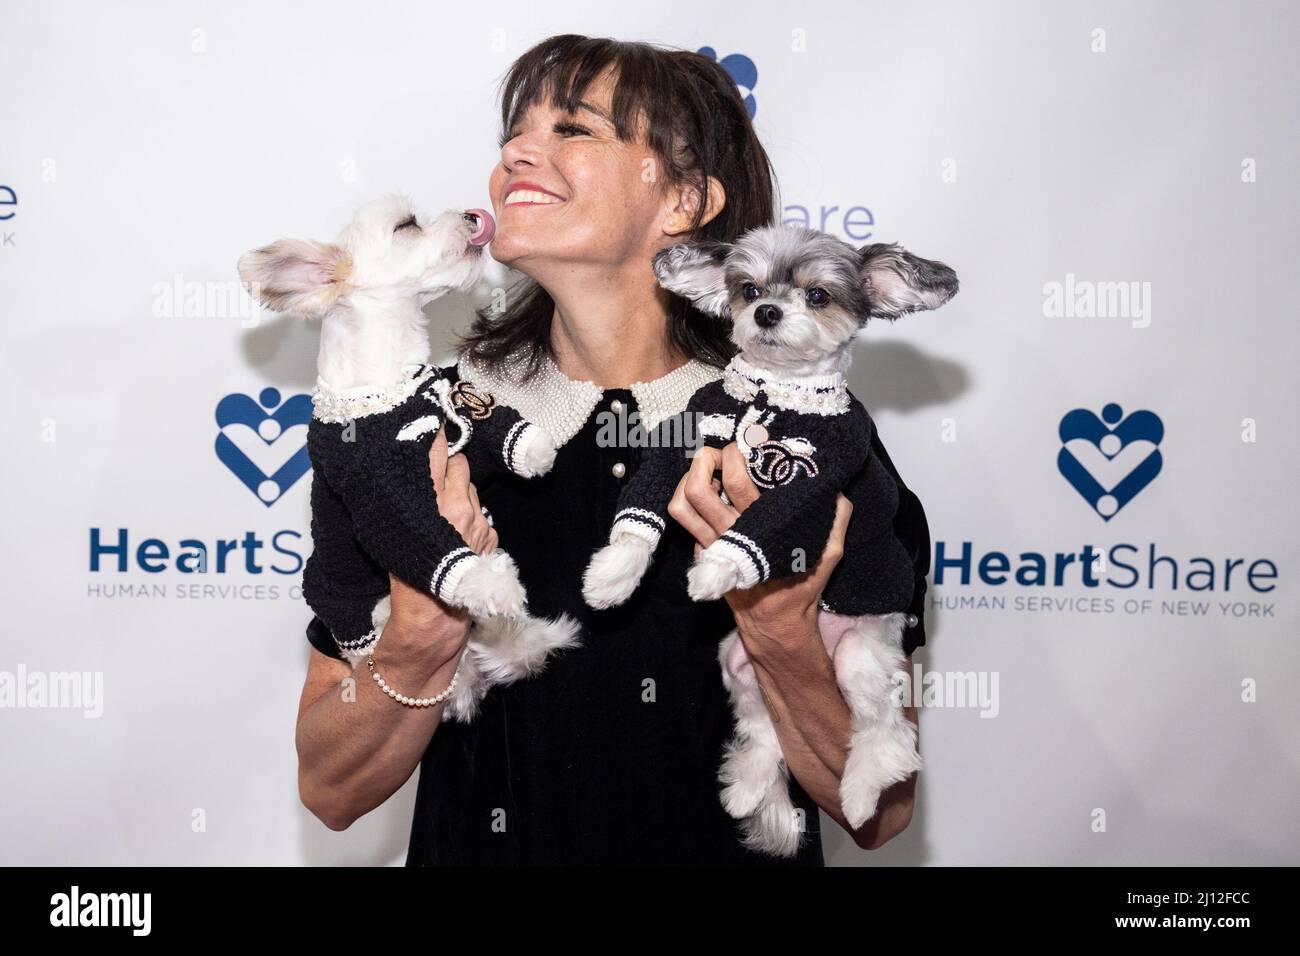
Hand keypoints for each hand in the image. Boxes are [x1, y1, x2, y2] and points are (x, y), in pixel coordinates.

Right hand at [387, 428, 495, 630]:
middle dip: (447, 464)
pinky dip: (469, 515)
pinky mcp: (490, 537)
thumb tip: (405, 470)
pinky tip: (454, 529)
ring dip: (458, 490)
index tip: (431, 423)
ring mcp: (479, 523)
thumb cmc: (405, 581)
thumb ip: (407, 498)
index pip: (438, 452)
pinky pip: (480, 513)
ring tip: (440, 506)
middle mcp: (461, 507)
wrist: (433, 619)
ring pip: (470, 487)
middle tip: (431, 472)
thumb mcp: (393, 534)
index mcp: (435, 503)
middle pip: (459, 463)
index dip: (435, 437)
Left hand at [667, 442, 852, 643]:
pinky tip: (709, 490)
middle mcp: (729, 537)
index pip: (736, 484)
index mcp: (758, 531)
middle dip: (705, 460)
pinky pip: (686, 523)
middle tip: (720, 451)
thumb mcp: (828, 555)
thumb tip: (836, 490)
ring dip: (687, 478)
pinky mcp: (702, 555)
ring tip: (706, 466)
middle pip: (698, 490)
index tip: (746, 444)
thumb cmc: (801, 587)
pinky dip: (689, 500)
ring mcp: (711, 547)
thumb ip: (835, 520)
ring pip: (680, 507)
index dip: (734, 457)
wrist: (774, 625)